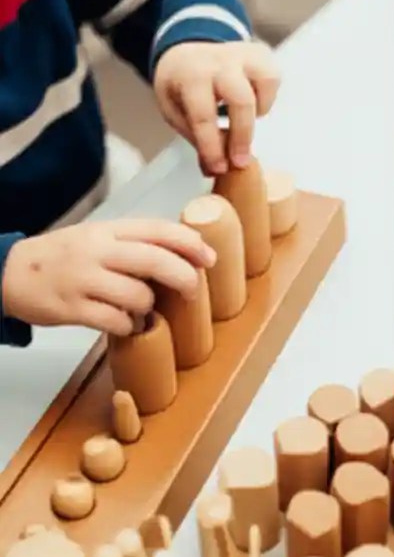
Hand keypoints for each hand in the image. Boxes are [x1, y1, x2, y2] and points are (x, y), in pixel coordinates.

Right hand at [1, 220, 215, 335]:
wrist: (7, 272)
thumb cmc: (63, 257)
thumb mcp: (98, 237)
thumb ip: (135, 242)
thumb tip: (186, 254)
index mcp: (107, 230)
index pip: (158, 230)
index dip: (190, 243)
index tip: (209, 258)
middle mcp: (96, 251)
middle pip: (155, 261)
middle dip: (184, 277)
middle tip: (193, 291)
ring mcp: (82, 279)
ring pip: (138, 295)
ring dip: (150, 307)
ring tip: (142, 309)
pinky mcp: (71, 308)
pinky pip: (116, 321)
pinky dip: (130, 326)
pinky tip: (126, 324)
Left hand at [154, 41, 280, 175]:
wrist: (186, 52)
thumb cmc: (181, 86)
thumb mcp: (174, 110)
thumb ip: (195, 137)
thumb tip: (216, 168)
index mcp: (190, 75)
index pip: (203, 115)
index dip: (212, 146)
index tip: (220, 168)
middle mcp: (218, 61)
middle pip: (241, 99)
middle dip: (242, 135)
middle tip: (241, 161)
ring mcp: (243, 54)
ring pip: (266, 82)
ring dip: (258, 110)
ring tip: (243, 119)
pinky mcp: (261, 54)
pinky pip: (273, 79)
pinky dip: (266, 98)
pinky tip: (251, 103)